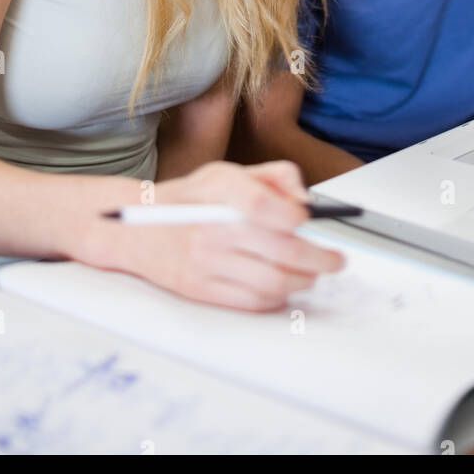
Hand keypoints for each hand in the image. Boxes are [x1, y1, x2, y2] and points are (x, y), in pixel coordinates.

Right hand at [79, 160, 346, 310]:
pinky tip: (284, 286)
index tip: (310, 219)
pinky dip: (277, 298)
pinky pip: (251, 302)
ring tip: (312, 273)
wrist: (137, 229)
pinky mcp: (200, 290)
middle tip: (336, 260)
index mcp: (218, 192)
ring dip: (303, 281)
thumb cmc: (191, 199)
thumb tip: (305, 200)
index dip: (294, 214)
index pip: (261, 203)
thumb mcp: (228, 171)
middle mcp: (210, 228)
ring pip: (271, 282)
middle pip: (279, 250)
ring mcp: (205, 263)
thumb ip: (274, 176)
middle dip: (319, 258)